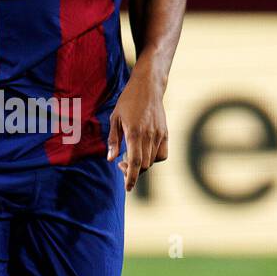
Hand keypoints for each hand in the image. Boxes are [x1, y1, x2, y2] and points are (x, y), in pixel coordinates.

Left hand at [107, 64, 168, 191]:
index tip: (127, 188)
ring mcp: (159, 135)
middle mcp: (149, 136)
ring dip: (141, 165)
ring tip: (131, 158)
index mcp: (135, 133)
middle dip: (132, 171)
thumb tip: (111, 159)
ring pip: (153, 161)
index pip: (134, 162)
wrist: (149, 87)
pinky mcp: (166, 133)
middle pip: (144, 165)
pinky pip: (162, 154)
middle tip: (121, 165)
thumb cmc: (128, 101)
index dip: (131, 177)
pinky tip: (144, 153)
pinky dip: (154, 159)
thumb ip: (113, 140)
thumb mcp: (115, 119)